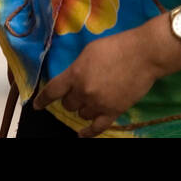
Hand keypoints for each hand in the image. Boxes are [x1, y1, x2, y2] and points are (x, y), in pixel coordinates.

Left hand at [33, 29, 162, 136]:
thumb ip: (77, 67)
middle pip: (68, 104)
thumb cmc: (117, 46)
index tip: (37, 106)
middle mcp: (84, 92)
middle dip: (71, 99)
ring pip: (81, 115)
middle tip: (80, 91)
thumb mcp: (89, 51)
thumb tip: (73, 78)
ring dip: (83, 109)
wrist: (143, 54)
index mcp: (75, 74)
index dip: (42, 99)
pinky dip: (88, 133)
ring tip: (92, 100)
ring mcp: (98, 104)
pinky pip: (96, 128)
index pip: (52, 91)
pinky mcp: (113, 112)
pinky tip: (82, 134)